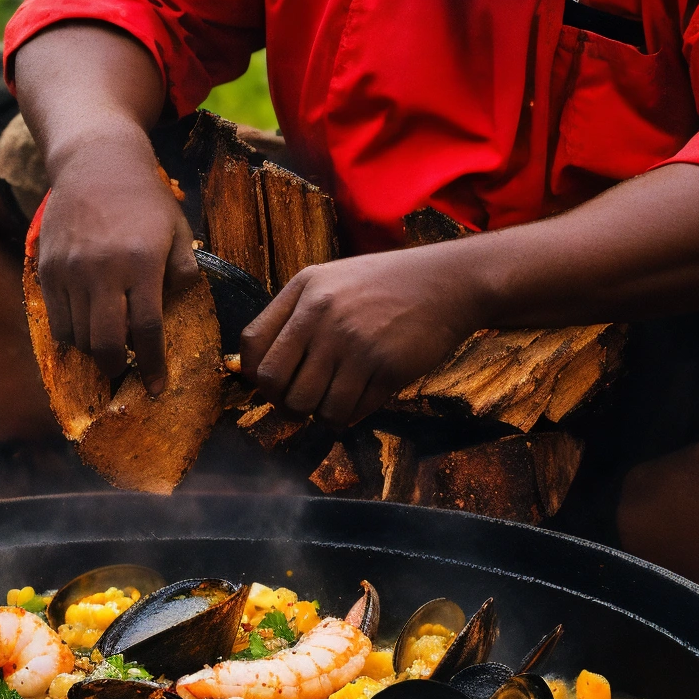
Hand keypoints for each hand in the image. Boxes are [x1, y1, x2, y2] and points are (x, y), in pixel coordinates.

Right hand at [36, 125, 199, 393]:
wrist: (95, 161)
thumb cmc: (144, 198)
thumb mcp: (177, 229)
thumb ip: (184, 272)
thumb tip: (182, 310)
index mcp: (142, 263)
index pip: (148, 330)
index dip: (153, 365)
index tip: (156, 386)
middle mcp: (103, 271)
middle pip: (106, 342)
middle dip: (117, 368)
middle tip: (125, 373)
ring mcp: (70, 270)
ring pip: (77, 336)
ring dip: (93, 352)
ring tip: (106, 350)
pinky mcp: (48, 268)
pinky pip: (56, 319)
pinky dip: (70, 335)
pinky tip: (84, 332)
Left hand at [242, 248, 475, 424]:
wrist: (447, 284)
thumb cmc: (384, 286)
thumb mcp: (330, 282)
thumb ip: (293, 316)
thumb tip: (256, 370)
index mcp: (304, 290)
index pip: (252, 345)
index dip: (255, 374)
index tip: (273, 383)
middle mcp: (322, 315)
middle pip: (274, 384)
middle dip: (283, 402)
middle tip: (302, 403)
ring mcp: (353, 342)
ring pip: (310, 406)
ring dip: (318, 413)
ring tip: (335, 400)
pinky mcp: (383, 368)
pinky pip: (347, 412)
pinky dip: (348, 416)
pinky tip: (361, 398)